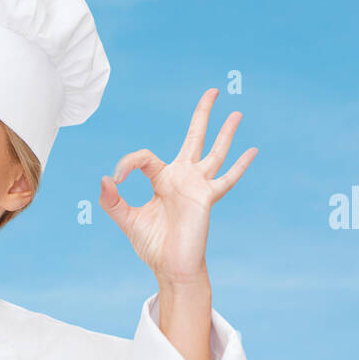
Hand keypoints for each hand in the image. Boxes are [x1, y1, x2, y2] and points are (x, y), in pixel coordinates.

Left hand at [98, 87, 255, 287]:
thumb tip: (106, 179)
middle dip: (203, 114)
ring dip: (226, 132)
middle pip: (195, 138)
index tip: (117, 178)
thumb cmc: (153, 246)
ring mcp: (197, 186)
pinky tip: (252, 150)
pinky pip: (227, 179)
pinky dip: (240, 166)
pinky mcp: (206, 198)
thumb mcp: (127, 220)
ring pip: (215, 152)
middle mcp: (182, 178)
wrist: (171, 268)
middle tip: (213, 91)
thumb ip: (113, 201)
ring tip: (237, 112)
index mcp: (162, 180)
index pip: (145, 158)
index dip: (128, 163)